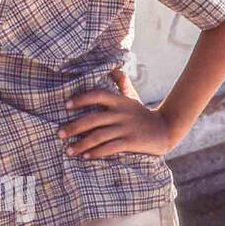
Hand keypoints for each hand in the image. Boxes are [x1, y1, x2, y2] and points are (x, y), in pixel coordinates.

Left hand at [57, 67, 174, 158]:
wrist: (166, 129)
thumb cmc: (143, 115)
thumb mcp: (133, 98)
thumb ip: (122, 85)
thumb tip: (115, 68)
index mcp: (120, 101)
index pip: (97, 95)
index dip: (81, 99)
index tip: (66, 105)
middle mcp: (121, 113)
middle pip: (93, 119)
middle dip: (74, 127)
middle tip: (59, 134)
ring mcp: (126, 128)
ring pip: (99, 136)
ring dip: (81, 144)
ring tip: (68, 151)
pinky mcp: (131, 142)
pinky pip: (110, 148)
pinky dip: (96, 152)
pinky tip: (85, 157)